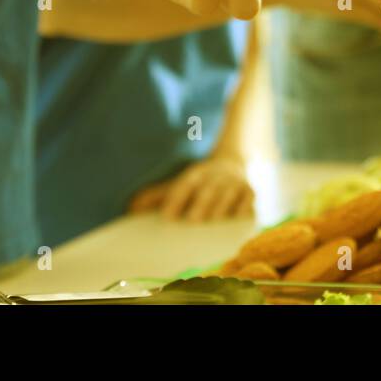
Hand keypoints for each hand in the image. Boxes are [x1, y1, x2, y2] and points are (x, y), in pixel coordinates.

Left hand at [128, 155, 255, 221]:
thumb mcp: (179, 183)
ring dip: (221, 206)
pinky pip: (248, 198)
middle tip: (193, 220)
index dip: (176, 198)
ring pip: (228, 194)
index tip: (167, 216)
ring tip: (213, 221)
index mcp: (196, 173)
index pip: (185, 184)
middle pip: (207, 189)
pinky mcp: (249, 191)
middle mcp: (215, 175)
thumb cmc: (200, 182)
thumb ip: (158, 196)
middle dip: (201, 203)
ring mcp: (233, 182)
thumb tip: (131, 208)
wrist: (232, 160)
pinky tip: (239, 217)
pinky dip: (244, 207)